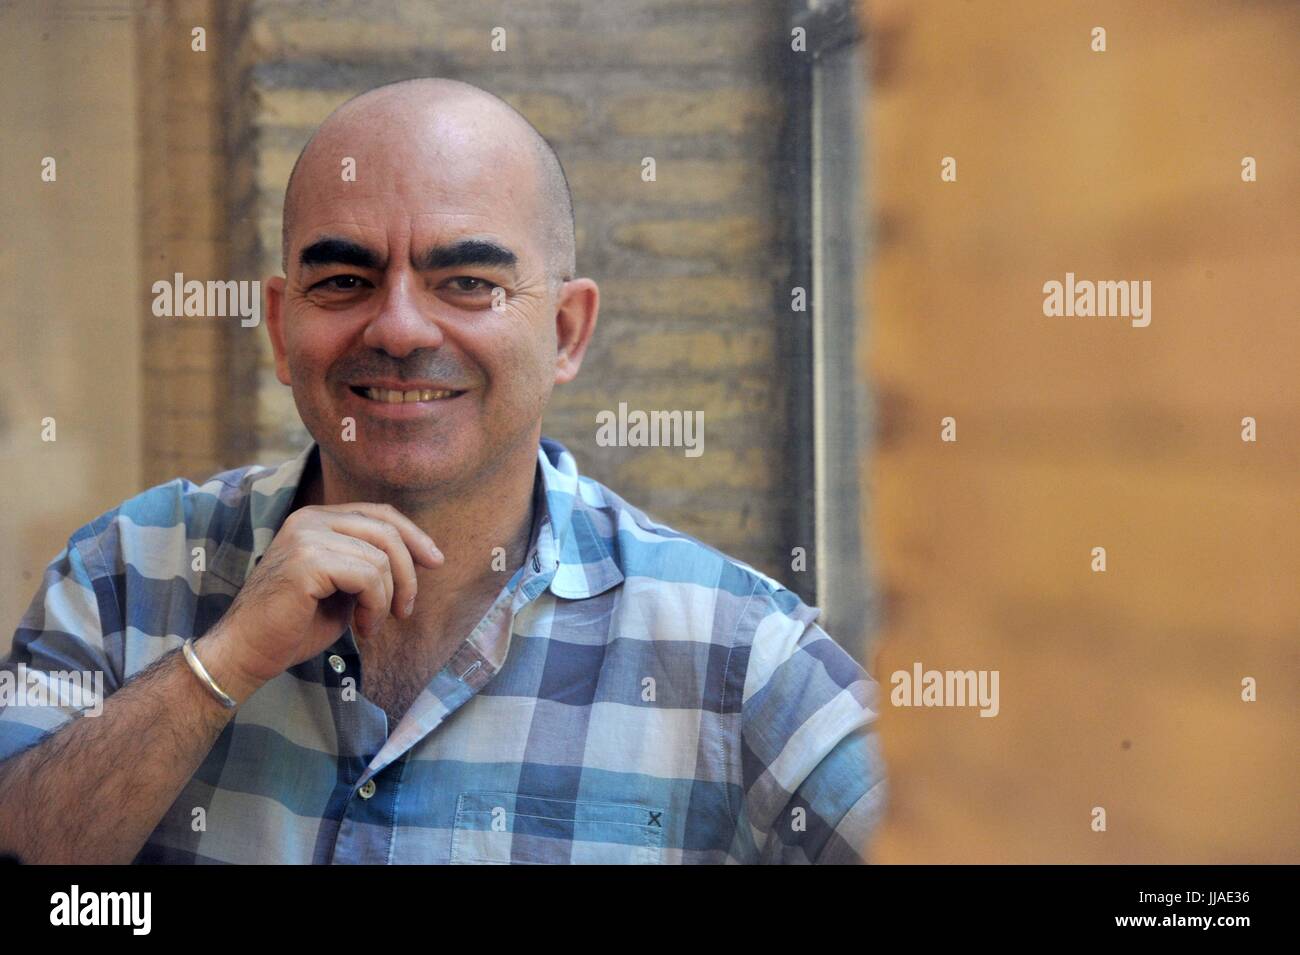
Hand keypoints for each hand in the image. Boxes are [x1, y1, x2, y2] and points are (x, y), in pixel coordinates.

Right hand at [200, 503, 442, 693]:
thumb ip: (368, 565)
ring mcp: (306, 536)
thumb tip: (416, 557)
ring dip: (386, 599)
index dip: (413, 535)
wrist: (247, 652)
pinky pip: (368, 577)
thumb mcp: (341, 587)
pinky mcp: (307, 561)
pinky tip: (361, 628)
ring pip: (381, 559)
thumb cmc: (294, 626)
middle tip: (406, 610)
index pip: (379, 514)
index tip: (436, 562)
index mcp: (317, 520)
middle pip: (386, 531)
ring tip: (371, 625)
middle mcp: (310, 519)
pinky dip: (375, 606)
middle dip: (409, 573)